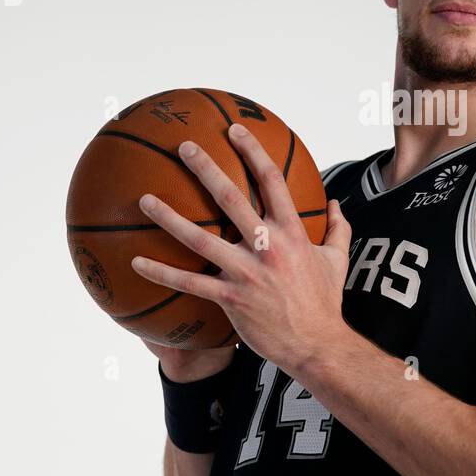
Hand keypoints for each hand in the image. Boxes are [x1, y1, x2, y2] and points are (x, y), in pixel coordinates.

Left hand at [129, 122, 352, 377]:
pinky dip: (162, 272)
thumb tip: (337, 205)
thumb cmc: (325, 302)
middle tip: (184, 147)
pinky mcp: (231, 298)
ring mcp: (247, 272)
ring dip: (170, 218)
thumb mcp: (337, 260)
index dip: (253, 152)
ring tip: (145, 199)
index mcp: (293, 232)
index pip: (272, 181)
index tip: (235, 130)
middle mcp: (268, 247)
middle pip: (231, 199)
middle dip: (206, 169)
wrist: (317, 344)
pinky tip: (137, 262)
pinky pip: (190, 282)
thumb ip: (338, 229)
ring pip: (201, 239)